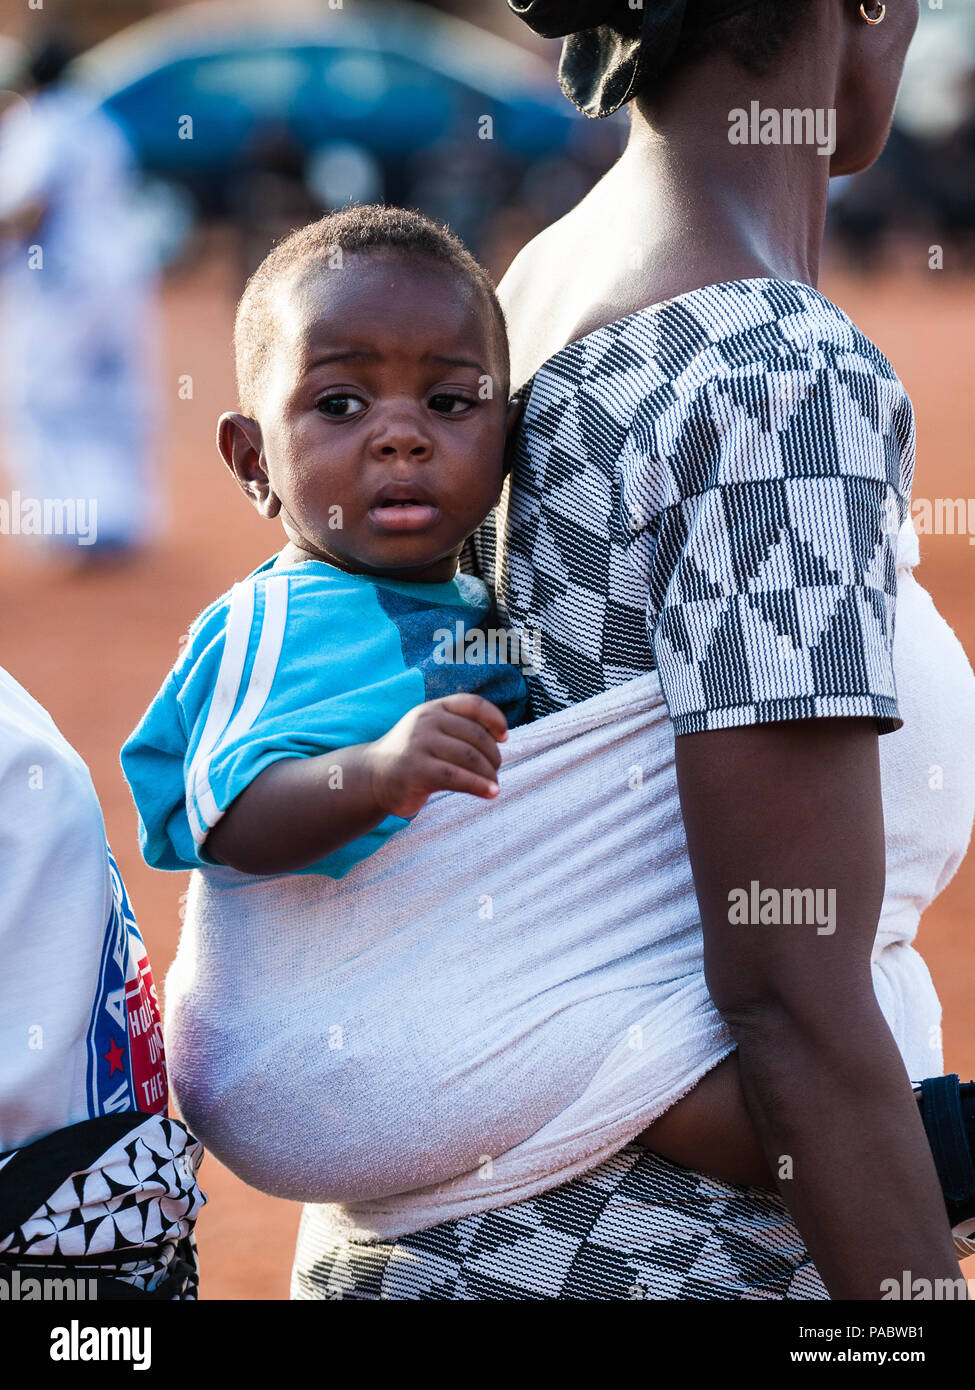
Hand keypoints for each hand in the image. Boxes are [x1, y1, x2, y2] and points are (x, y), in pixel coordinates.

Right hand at [366, 694, 507, 818]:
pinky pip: (457, 777)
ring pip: (469, 757)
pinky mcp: (417, 770)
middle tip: (495, 771)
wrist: (373, 776)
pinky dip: (479, 786)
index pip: (473, 704)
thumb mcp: (432, 731)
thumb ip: (459, 726)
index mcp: (433, 708)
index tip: (504, 737)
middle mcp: (426, 721)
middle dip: (493, 755)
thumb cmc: (412, 755)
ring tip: (493, 785)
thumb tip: (501, 736)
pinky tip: (491, 793)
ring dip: (489, 774)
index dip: (495, 719)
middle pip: (476, 736)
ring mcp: (419, 744)